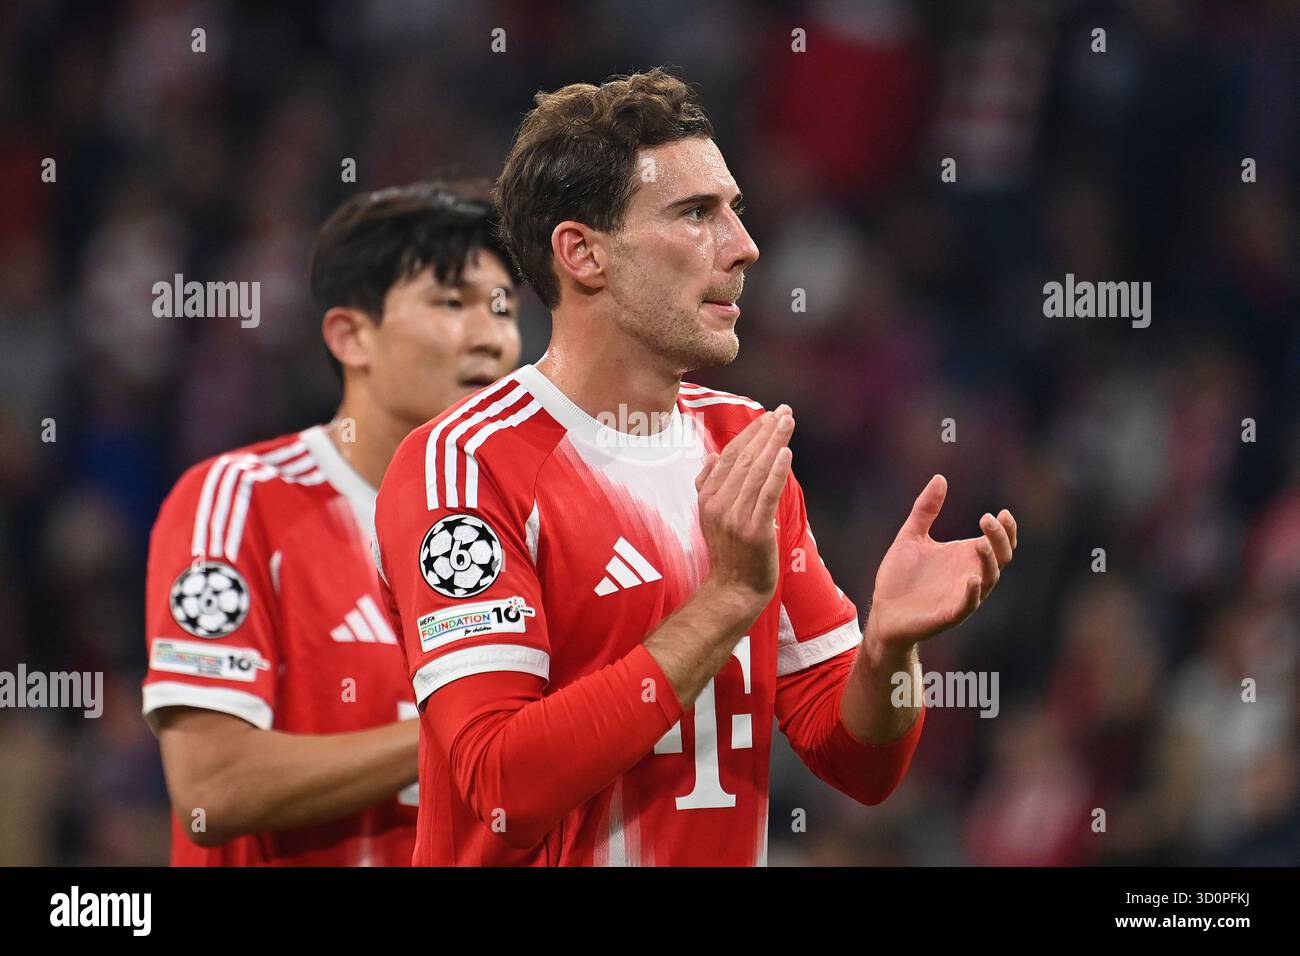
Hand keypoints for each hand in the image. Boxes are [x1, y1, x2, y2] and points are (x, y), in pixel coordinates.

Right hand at [695, 405, 794, 611]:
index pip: (729, 456)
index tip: (767, 416)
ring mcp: (736, 517)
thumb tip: (711, 455)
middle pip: (744, 459)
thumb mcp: (709, 516)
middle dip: (765, 432)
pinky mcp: (755, 530)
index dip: (749, 434)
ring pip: (756, 472)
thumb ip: (707, 485)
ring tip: (787, 423)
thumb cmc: (728, 552)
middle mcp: (719, 504)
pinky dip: (776, 472)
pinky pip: (767, 495)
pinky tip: (786, 453)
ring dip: (774, 443)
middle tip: (783, 412)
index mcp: (707, 497)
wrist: (734, 589)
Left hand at [866, 474, 1016, 647]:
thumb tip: (940, 478)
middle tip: (987, 519)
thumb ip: (925, 509)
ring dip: (989, 561)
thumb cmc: (900, 577)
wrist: (882, 612)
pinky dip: (972, 593)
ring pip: (989, 580)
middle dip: (1000, 538)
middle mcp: (969, 575)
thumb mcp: (911, 536)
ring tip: (982, 542)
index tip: (1002, 513)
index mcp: (964, 557)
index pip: (998, 543)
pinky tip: (970, 578)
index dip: (1006, 530)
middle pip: (1001, 557)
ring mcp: (961, 596)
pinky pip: (967, 605)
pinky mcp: (948, 615)